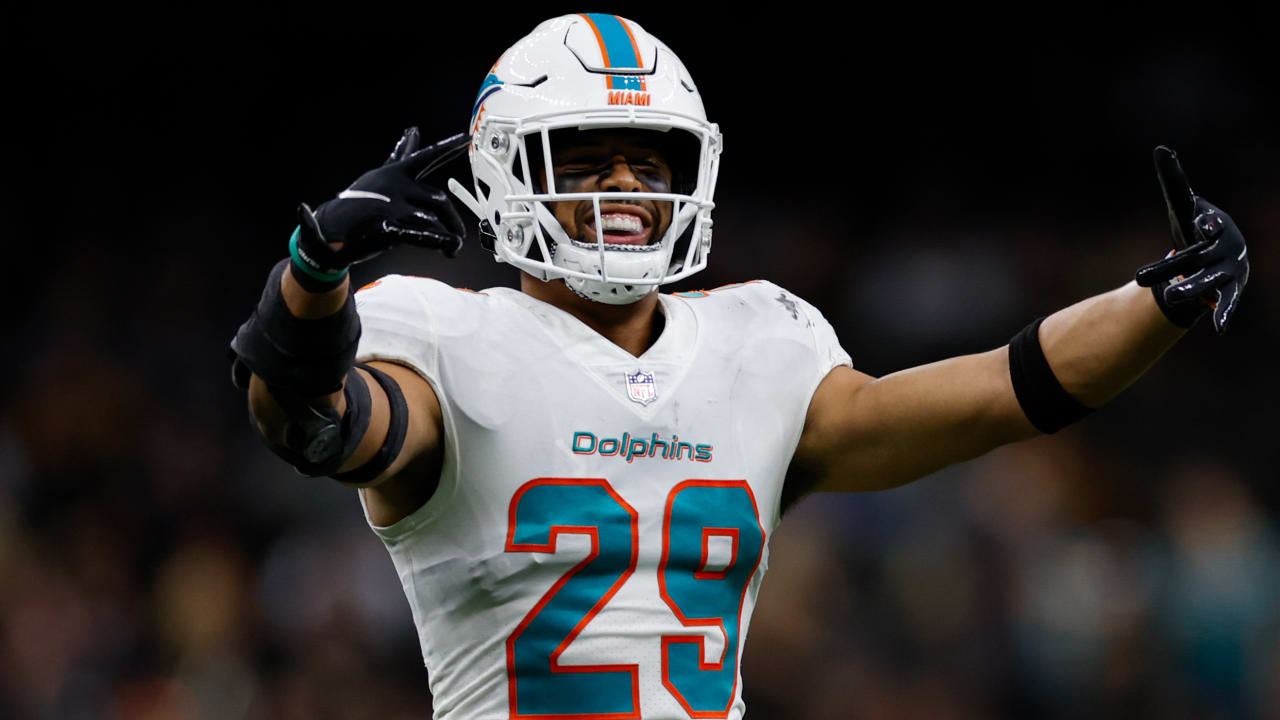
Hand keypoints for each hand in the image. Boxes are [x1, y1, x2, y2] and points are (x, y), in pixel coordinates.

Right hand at [292, 128, 469, 279]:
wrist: (330, 229)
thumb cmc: (358, 202)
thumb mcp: (380, 175)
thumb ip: (399, 156)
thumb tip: (412, 132)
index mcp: (395, 173)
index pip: (427, 157)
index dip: (448, 147)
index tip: (467, 137)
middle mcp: (395, 187)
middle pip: (439, 200)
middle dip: (453, 220)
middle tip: (459, 235)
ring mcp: (391, 208)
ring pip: (433, 219)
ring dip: (449, 236)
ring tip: (453, 248)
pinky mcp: (386, 229)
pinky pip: (420, 235)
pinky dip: (439, 241)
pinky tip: (450, 246)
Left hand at [1135, 146, 1248, 333]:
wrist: (1222, 249)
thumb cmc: (1198, 225)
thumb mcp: (1184, 205)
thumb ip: (1174, 181)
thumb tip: (1161, 148)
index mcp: (1211, 225)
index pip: (1208, 223)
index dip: (1207, 224)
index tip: (1203, 224)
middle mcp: (1223, 246)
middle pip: (1193, 258)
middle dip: (1173, 266)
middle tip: (1141, 277)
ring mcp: (1228, 268)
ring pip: (1207, 281)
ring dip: (1191, 289)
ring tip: (1171, 296)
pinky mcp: (1231, 288)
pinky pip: (1229, 302)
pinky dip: (1224, 314)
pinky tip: (1219, 328)